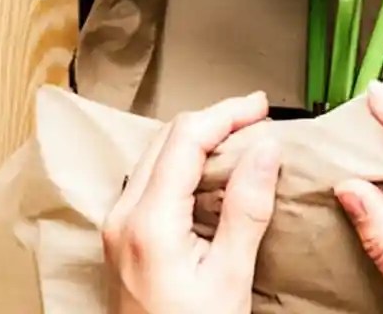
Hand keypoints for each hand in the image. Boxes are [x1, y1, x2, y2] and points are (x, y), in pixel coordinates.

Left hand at [102, 92, 281, 313]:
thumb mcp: (230, 276)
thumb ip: (247, 208)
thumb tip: (265, 150)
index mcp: (148, 222)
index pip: (186, 139)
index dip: (226, 113)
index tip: (260, 107)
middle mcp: (123, 217)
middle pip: (167, 139)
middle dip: (214, 120)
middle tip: (256, 117)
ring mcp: (118, 226)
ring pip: (156, 155)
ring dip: (198, 138)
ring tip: (240, 139)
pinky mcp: (123, 237)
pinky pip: (151, 179)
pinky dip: (184, 163)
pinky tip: (213, 172)